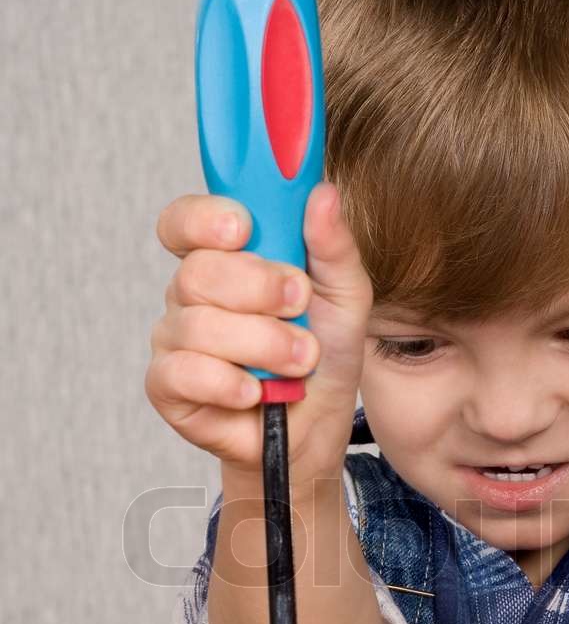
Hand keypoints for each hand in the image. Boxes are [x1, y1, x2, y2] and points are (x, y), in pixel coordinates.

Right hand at [147, 182, 372, 491]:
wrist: (315, 430)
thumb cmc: (323, 357)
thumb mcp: (345, 298)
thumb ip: (333, 247)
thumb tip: (323, 193)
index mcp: (225, 258)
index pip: (185, 220)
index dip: (204, 219)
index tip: (243, 228)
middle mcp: (191, 294)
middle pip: (198, 271)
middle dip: (259, 288)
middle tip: (300, 306)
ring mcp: (174, 339)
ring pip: (198, 324)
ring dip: (262, 344)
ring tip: (300, 362)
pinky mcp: (167, 386)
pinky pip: (184, 372)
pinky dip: (230, 382)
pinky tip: (257, 392)